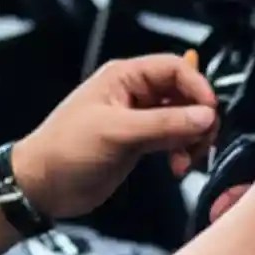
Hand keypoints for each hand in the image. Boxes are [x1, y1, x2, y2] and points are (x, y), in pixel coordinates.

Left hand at [13, 54, 217, 218]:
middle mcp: (134, 95)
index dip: (198, 88)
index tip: (210, 113)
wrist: (43, 186)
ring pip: (183, 120)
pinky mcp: (139, 144)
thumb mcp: (118, 132)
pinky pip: (173, 140)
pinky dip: (181, 152)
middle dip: (198, 118)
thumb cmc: (65, 150)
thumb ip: (164, 124)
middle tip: (200, 142)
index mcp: (125, 78)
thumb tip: (204, 116)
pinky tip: (176, 166)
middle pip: (185, 95)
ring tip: (184, 160)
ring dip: (192, 139)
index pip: (176, 69)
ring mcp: (138, 120)